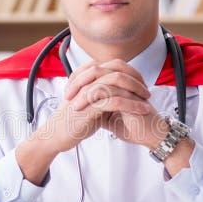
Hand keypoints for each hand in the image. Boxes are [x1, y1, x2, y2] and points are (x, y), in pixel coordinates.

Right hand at [15, 59, 151, 183]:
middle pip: (117, 69)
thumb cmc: (71, 121)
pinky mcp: (89, 106)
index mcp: (85, 77)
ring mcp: (87, 92)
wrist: (55, 136)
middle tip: (147, 90)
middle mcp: (86, 81)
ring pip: (117, 82)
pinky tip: (141, 110)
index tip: (141, 83)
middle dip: (135, 78)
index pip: (113, 65)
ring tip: (147, 100)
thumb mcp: (86, 102)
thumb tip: (117, 91)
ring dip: (136, 90)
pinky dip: (132, 104)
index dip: (130, 72)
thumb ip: (99, 93)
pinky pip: (115, 100)